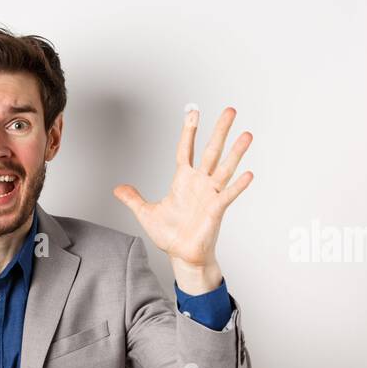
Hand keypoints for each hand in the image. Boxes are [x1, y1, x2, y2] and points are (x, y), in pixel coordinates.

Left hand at [113, 107, 252, 291]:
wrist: (183, 256)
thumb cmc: (172, 235)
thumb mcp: (146, 213)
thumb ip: (133, 198)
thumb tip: (118, 189)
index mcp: (184, 180)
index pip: (187, 149)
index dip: (189, 131)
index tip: (194, 112)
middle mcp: (200, 183)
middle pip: (211, 150)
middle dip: (220, 130)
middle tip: (230, 111)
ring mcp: (210, 195)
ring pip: (225, 168)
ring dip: (236, 152)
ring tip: (247, 135)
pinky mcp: (216, 210)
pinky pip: (228, 195)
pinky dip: (238, 185)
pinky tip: (248, 174)